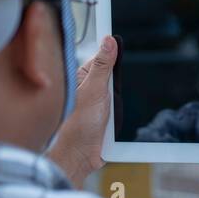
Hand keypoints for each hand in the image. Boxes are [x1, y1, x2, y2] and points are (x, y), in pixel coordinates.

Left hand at [48, 35, 116, 186]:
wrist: (80, 157)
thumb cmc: (77, 126)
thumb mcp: (94, 91)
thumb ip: (103, 66)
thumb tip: (109, 40)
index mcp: (82, 77)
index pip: (103, 58)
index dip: (114, 56)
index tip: (118, 52)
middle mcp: (90, 88)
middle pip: (116, 77)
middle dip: (119, 86)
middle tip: (109, 98)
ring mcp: (98, 103)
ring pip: (120, 94)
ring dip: (121, 103)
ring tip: (110, 114)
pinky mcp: (106, 117)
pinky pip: (121, 110)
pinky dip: (121, 115)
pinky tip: (114, 122)